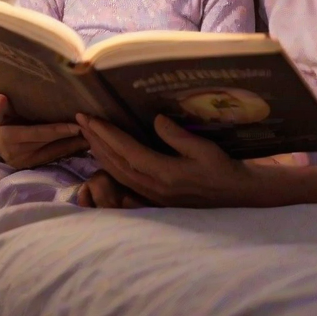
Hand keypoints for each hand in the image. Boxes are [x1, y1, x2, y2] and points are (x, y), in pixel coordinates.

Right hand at [0, 94, 87, 168]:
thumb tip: (2, 98)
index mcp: (10, 138)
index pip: (39, 133)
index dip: (58, 130)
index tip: (76, 126)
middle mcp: (20, 153)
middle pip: (51, 144)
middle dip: (72, 138)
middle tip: (91, 131)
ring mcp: (28, 162)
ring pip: (55, 153)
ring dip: (74, 147)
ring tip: (92, 139)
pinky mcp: (35, 166)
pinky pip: (54, 158)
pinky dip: (69, 152)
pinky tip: (82, 146)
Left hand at [77, 112, 258, 207]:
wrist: (236, 195)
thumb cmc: (222, 169)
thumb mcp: (203, 149)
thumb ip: (177, 136)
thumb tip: (156, 120)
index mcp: (164, 174)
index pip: (127, 151)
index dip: (107, 134)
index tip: (91, 118)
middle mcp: (154, 187)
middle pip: (116, 163)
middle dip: (96, 140)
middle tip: (80, 120)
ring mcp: (153, 195)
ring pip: (117, 173)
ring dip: (100, 153)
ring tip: (87, 134)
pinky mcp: (155, 197)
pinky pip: (125, 181)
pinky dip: (110, 166)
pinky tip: (104, 156)